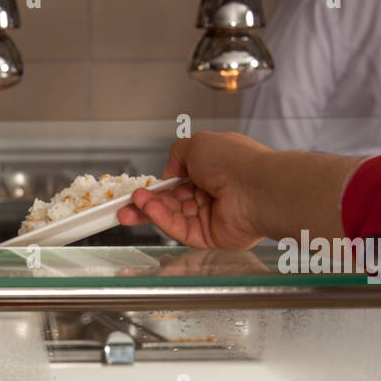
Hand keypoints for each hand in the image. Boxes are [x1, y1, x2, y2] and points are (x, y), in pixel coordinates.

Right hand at [118, 133, 272, 249]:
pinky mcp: (208, 237)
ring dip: (150, 209)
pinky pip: (179, 229)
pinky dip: (162, 219)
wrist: (257, 189)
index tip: (137, 188)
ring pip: (172, 215)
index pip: (177, 181)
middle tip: (124, 203)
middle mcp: (211, 194)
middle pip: (171, 201)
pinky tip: (147, 209)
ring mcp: (209, 217)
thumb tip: (169, 170)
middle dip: (146, 202)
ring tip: (132, 204)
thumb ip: (178, 154)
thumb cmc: (235, 162)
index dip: (157, 185)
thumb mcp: (198, 143)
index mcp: (212, 170)